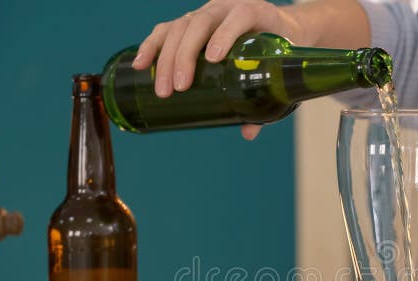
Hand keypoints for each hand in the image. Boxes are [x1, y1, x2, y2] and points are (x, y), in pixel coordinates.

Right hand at [131, 0, 303, 139]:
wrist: (277, 28)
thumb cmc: (277, 51)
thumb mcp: (277, 71)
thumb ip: (264, 99)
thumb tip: (248, 132)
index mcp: (255, 12)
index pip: (238, 16)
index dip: (225, 34)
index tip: (213, 59)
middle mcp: (226, 7)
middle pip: (201, 23)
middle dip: (185, 55)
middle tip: (179, 88)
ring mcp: (205, 13)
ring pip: (179, 27)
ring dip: (166, 57)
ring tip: (162, 89)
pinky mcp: (189, 22)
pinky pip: (166, 29)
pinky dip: (151, 46)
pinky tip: (140, 65)